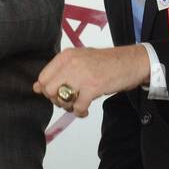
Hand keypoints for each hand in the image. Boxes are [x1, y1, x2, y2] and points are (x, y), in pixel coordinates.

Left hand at [33, 45, 150, 117]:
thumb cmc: (106, 63)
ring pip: (61, 99)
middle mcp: (71, 63)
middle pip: (49, 89)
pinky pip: (77, 107)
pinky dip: (80, 112)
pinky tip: (85, 110)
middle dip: (56, 99)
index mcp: (66, 55)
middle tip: (69, 100)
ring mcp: (82, 75)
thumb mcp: (80, 61)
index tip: (58, 94)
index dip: (48, 90)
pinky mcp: (93, 87)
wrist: (132, 62)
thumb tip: (37, 87)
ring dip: (69, 107)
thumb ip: (59, 72)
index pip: (43, 77)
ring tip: (79, 104)